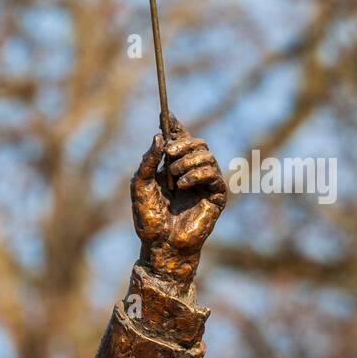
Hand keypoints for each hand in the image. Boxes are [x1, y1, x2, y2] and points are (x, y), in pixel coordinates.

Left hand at [130, 114, 226, 290]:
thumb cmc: (149, 219)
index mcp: (173, 168)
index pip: (179, 140)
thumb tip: (159, 136)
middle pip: (197, 142)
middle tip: (168, 155)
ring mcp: (205, 183)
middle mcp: (191, 172)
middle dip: (182, 144)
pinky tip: (182, 186)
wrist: (160, 244)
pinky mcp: (216, 196)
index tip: (167, 113)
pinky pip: (213, 173)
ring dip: (187, 162)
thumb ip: (148, 161)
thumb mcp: (140, 185)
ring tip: (173, 179)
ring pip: (207, 154)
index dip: (175, 125)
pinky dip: (197, 174)